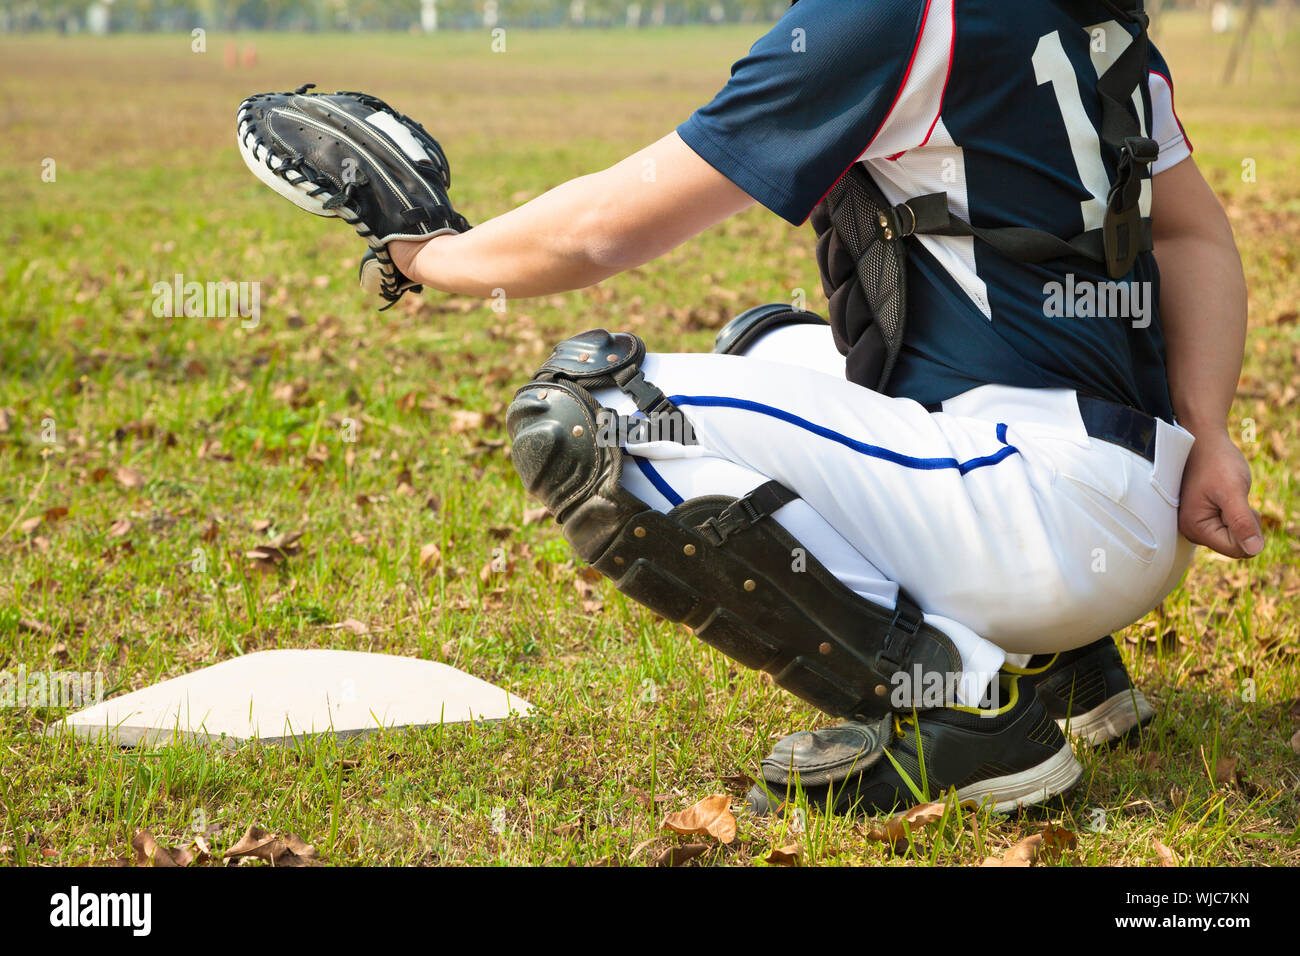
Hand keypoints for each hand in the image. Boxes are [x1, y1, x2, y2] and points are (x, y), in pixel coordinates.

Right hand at [1177, 428, 1262, 557]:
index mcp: (1195, 528)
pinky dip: (1233, 512)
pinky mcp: (1201, 517)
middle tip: (1233, 496)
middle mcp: (1191, 531)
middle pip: (1234, 545)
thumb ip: (1242, 522)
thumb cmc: (1216, 462)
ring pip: (1233, 536)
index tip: (1241, 504)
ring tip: (1227, 493)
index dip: (1249, 529)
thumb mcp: (1233, 491)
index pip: (1236, 549)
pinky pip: (1228, 526)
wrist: (1202, 440)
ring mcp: (1195, 524)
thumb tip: (1255, 551)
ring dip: (1239, 516)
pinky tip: (1223, 495)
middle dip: (1244, 523)